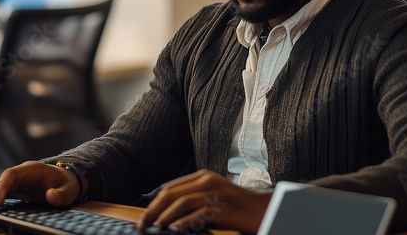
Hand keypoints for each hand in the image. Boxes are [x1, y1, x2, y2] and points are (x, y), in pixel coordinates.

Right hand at [0, 161, 78, 208]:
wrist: (67, 181)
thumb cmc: (66, 183)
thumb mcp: (68, 189)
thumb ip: (61, 193)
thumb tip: (50, 195)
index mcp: (31, 169)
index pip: (12, 174)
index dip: (3, 186)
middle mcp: (21, 174)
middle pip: (2, 181)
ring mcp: (17, 181)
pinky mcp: (16, 189)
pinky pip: (0, 192)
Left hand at [137, 170, 271, 233]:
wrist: (263, 209)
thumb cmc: (236, 207)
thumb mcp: (211, 197)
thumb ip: (192, 200)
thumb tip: (165, 213)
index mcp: (202, 177)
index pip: (169, 188)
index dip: (153, 203)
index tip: (144, 217)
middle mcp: (207, 181)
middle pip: (171, 193)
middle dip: (153, 210)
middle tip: (142, 224)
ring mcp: (216, 194)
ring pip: (182, 202)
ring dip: (165, 216)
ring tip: (155, 227)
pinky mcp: (224, 208)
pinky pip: (199, 214)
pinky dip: (184, 222)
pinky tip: (175, 229)